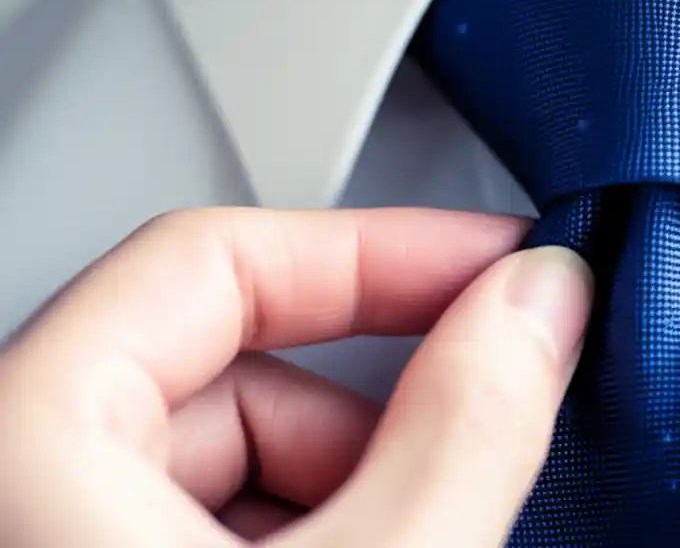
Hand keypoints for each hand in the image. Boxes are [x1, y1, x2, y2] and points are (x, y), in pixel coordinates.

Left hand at [0, 208, 591, 546]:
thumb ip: (463, 430)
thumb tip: (537, 306)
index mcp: (21, 448)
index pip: (211, 257)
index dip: (380, 251)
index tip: (493, 266)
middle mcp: (15, 492)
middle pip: (231, 368)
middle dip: (376, 411)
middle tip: (480, 443)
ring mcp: (56, 547)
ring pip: (232, 461)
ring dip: (357, 490)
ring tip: (423, 542)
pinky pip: (211, 530)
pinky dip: (320, 539)